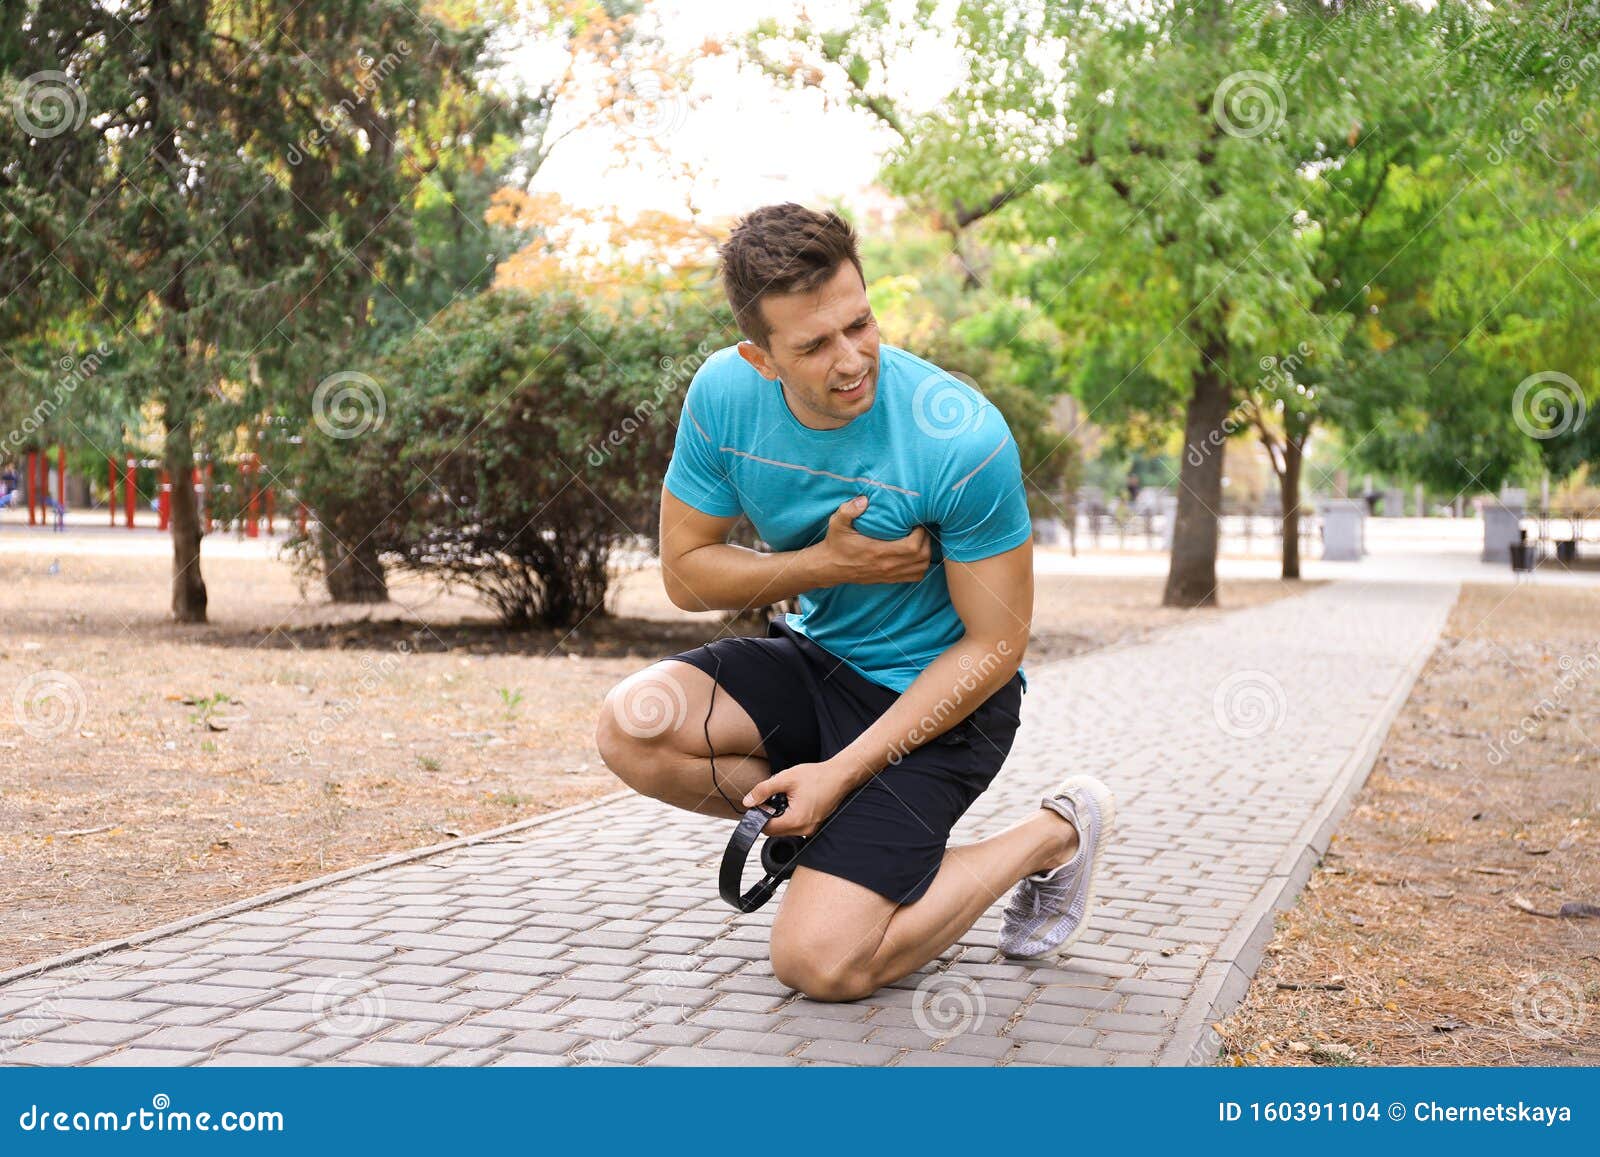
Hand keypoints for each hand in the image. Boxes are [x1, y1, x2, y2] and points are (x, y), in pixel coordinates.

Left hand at [741, 760, 856, 837]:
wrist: (840, 775)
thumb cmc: (817, 776)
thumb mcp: (785, 778)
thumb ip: (763, 790)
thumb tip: (748, 801)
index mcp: (797, 820)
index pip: (767, 828)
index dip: (759, 816)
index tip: (758, 804)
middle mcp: (805, 829)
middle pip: (775, 831)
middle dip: (769, 816)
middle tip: (771, 798)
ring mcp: (811, 829)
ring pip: (785, 829)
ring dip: (779, 817)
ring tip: (785, 798)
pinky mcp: (814, 825)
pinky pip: (795, 826)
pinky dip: (790, 816)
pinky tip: (794, 802)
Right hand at [817, 495, 931, 585]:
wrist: (830, 567)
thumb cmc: (836, 543)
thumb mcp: (837, 523)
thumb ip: (849, 510)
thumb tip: (864, 500)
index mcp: (878, 551)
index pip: (913, 546)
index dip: (920, 533)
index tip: (915, 522)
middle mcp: (887, 565)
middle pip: (922, 556)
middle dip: (926, 540)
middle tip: (919, 528)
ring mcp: (889, 574)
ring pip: (921, 567)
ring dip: (925, 553)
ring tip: (919, 539)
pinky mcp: (889, 579)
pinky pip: (915, 576)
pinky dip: (921, 566)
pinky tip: (914, 554)